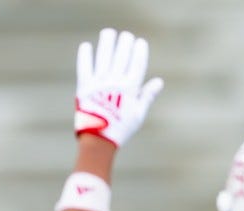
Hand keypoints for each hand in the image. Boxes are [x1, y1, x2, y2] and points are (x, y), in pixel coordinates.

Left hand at [73, 28, 163, 147]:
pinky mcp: (84, 88)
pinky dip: (85, 56)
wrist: (98, 143)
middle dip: (125, 42)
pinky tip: (87, 46)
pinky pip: (84, 67)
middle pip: (121, 56)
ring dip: (107, 42)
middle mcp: (115, 83)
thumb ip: (147, 96)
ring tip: (108, 33)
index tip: (140, 42)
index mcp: (130, 89)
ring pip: (104, 57)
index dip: (139, 50)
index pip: (137, 63)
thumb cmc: (120, 130)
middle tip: (125, 36)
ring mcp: (99, 84)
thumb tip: (159, 81)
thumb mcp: (138, 115)